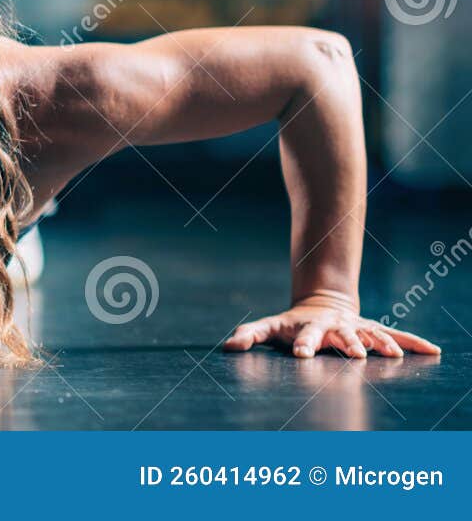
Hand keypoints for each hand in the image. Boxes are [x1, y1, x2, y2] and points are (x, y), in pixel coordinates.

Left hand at [222, 295, 440, 358]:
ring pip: (371, 335)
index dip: (303, 344)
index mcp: (309, 327)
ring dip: (381, 344)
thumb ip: (250, 335)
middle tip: (353, 355)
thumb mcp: (269, 327)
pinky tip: (432, 351)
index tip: (301, 354)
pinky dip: (413, 342)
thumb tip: (228, 347)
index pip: (304, 336)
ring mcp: (356, 328)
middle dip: (347, 345)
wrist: (321, 304)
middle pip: (341, 336)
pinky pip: (395, 336)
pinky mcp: (373, 331)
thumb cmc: (291, 324)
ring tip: (392, 356)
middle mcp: (335, 327)